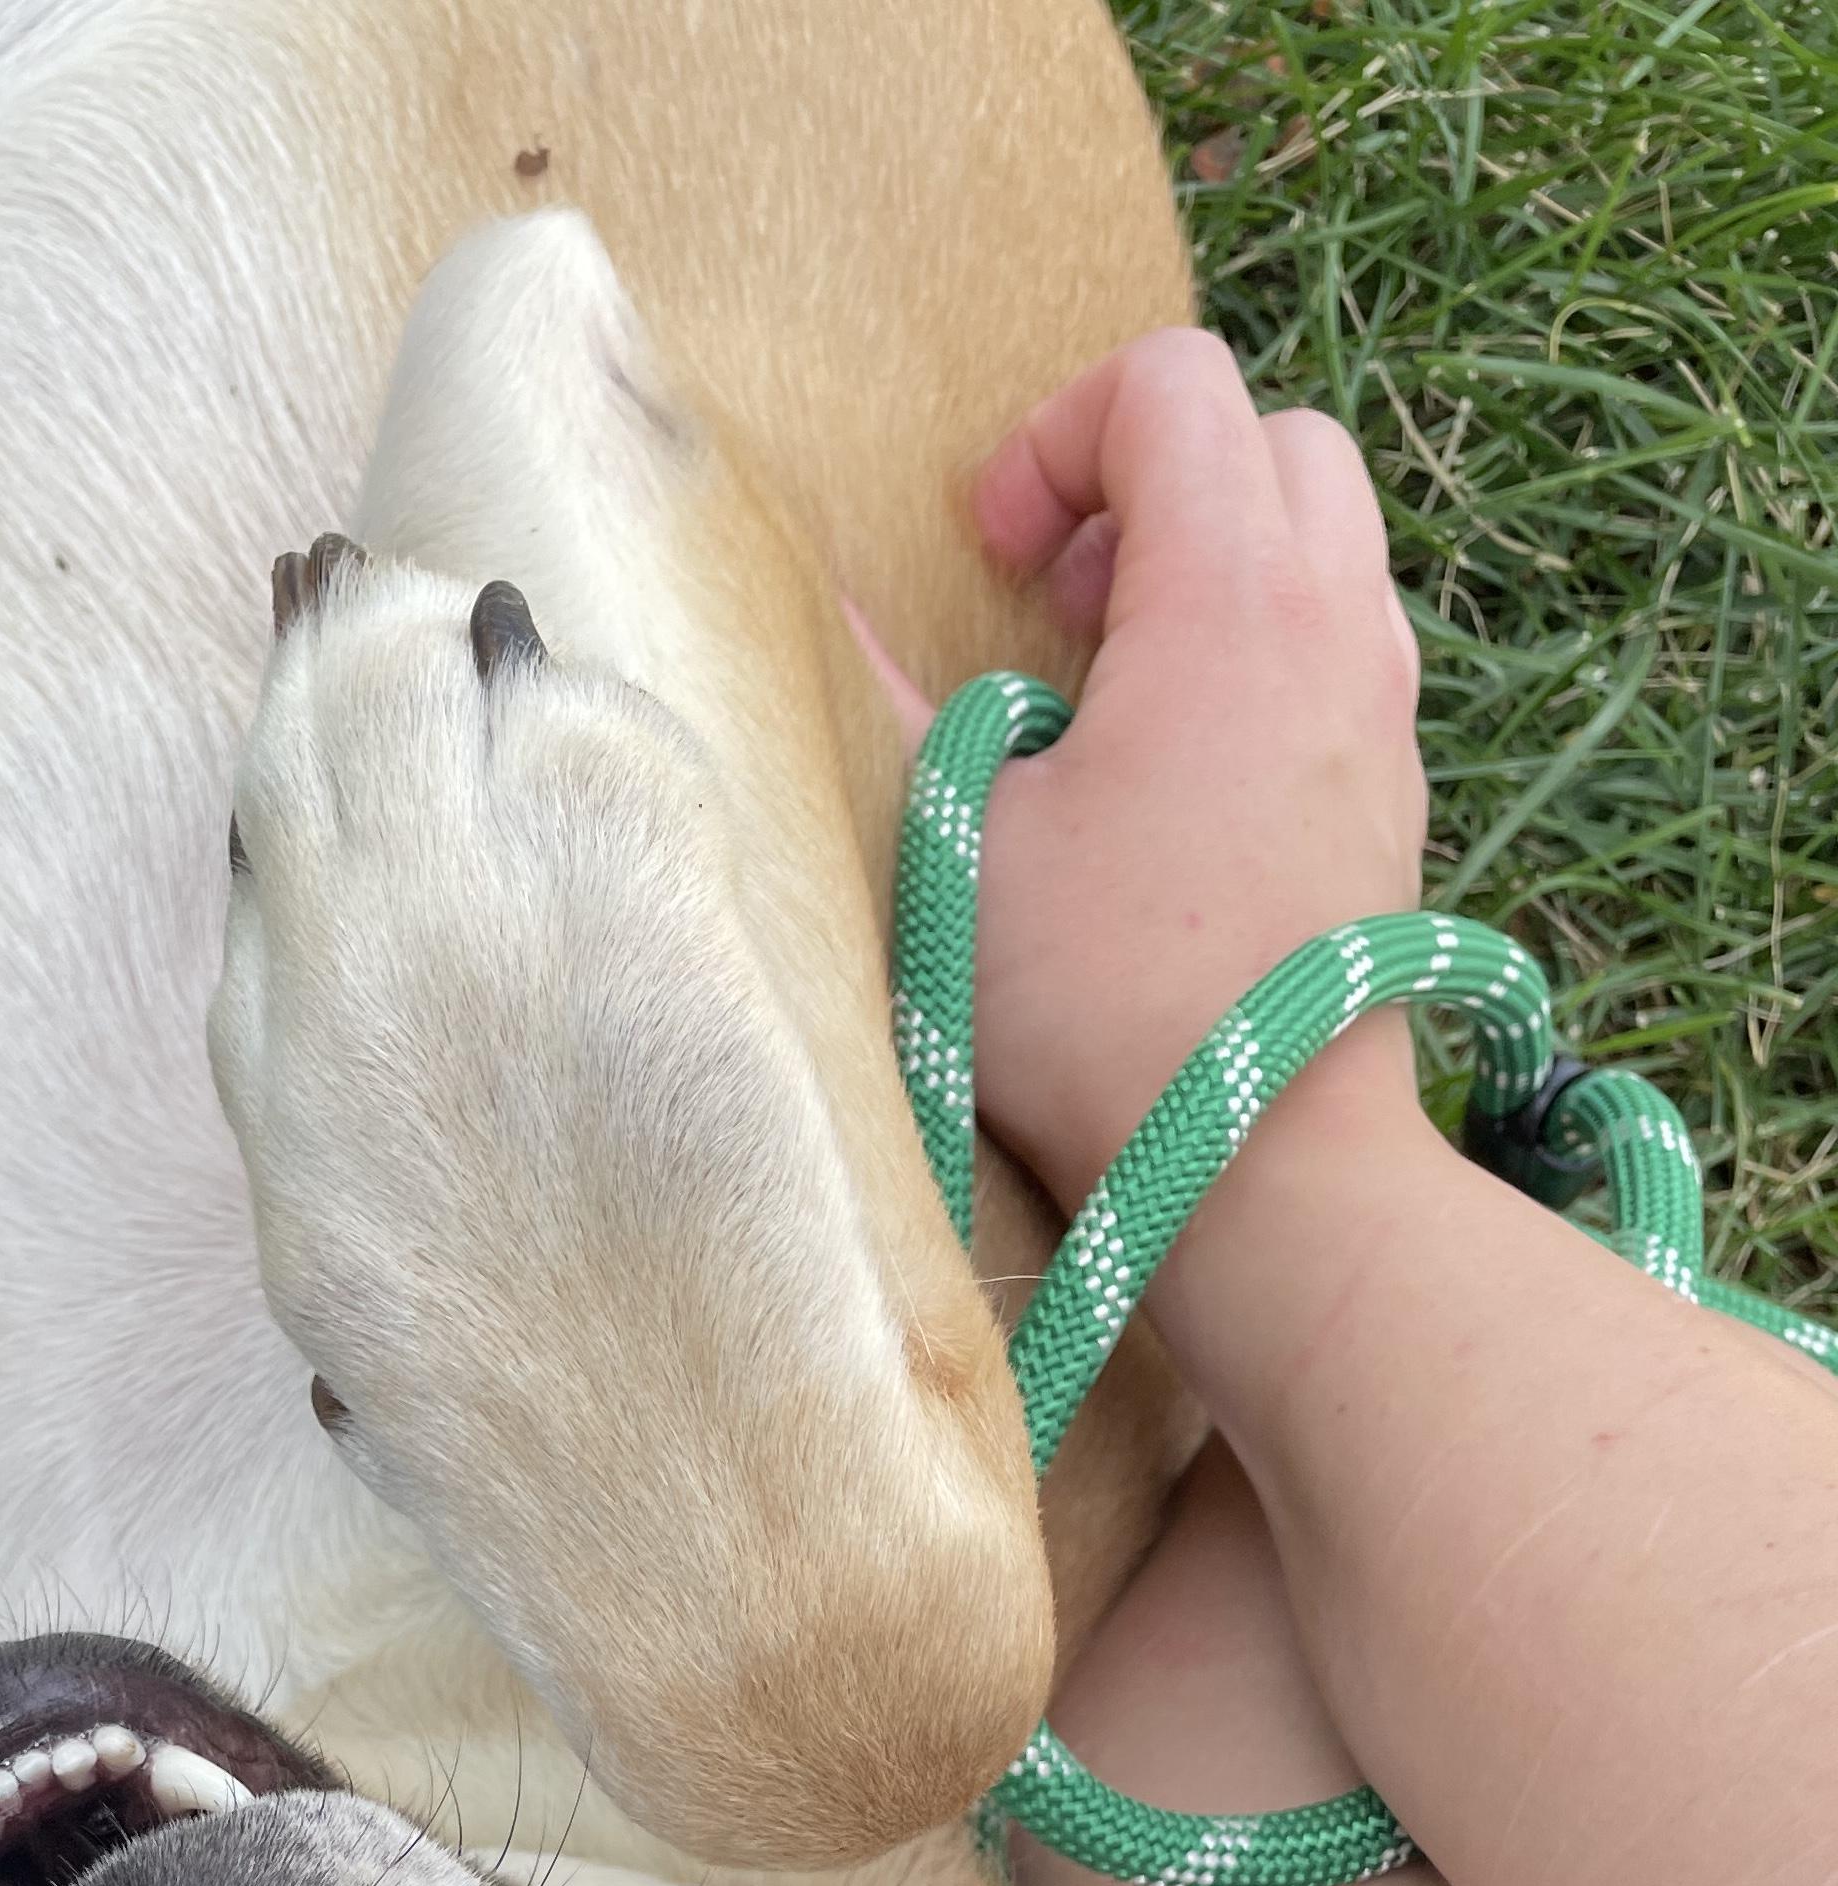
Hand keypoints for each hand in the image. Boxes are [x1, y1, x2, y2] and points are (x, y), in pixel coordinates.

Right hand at [935, 330, 1434, 1219]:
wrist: (1263, 1162)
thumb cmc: (1101, 1003)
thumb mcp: (959, 842)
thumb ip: (897, 707)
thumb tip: (830, 622)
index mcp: (1230, 593)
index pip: (1169, 386)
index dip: (1056, 436)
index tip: (989, 553)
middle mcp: (1336, 620)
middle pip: (1271, 435)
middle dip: (1150, 479)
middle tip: (1056, 596)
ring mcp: (1383, 708)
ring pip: (1321, 537)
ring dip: (1210, 564)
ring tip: (1111, 683)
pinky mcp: (1393, 793)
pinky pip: (1340, 646)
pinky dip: (1259, 652)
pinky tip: (1174, 771)